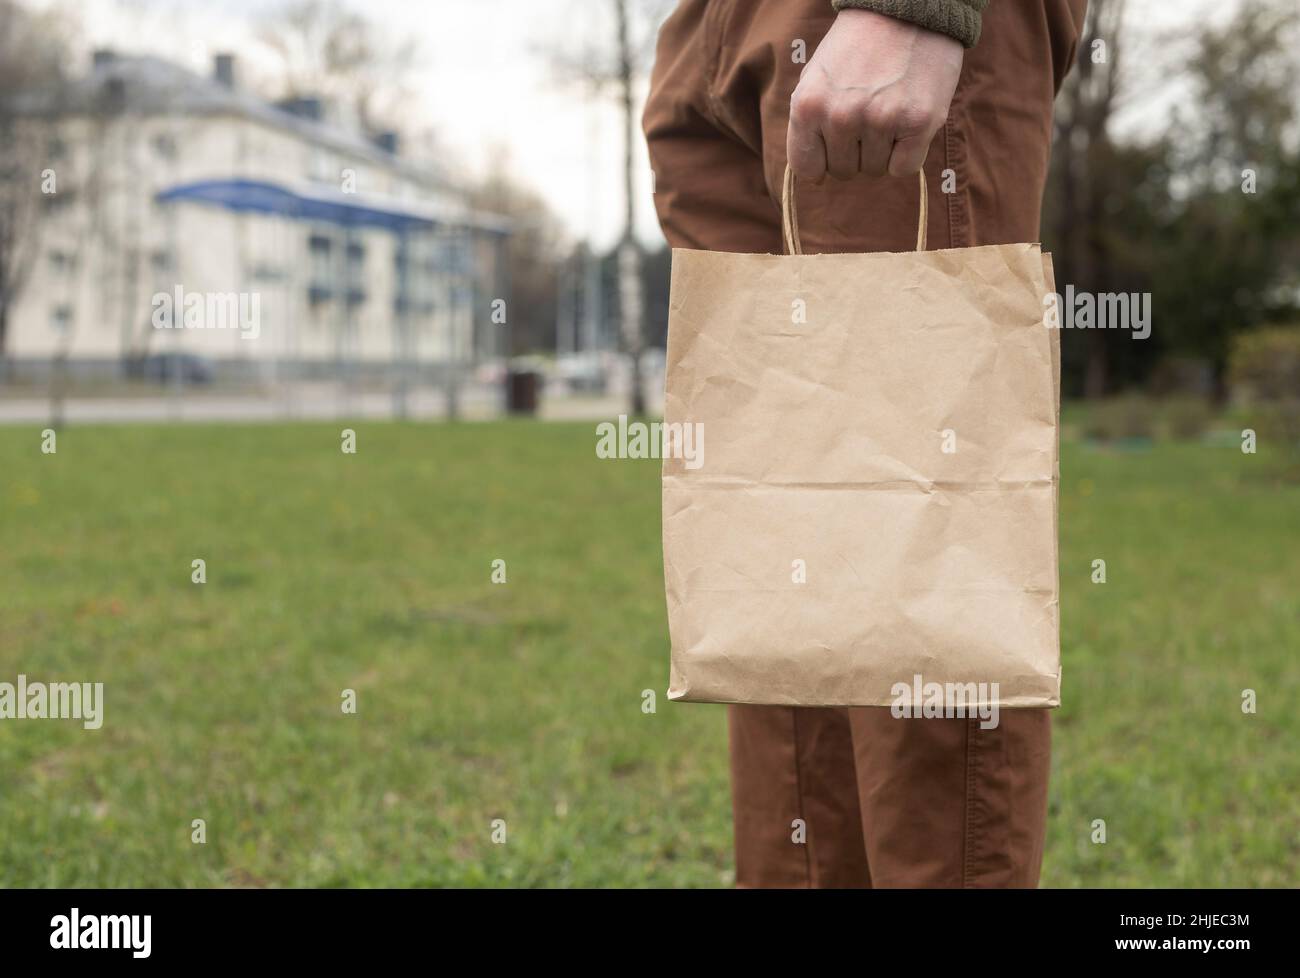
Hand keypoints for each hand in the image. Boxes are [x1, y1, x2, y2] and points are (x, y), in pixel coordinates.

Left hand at [787, 9, 963, 181]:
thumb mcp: (816, 78)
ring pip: (875, 170)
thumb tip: (810, 172)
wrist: (908, 9)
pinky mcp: (918, 123)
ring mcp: (881, 121)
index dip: (821, 163)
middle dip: (854, 152)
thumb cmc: (858, 47)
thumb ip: (808, 123)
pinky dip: (907, 153)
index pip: (806, 169)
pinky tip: (906, 121)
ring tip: (888, 109)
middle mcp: (841, 117)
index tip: (832, 149)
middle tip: (868, 115)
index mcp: (808, 106)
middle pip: (843, 171)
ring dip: (882, 149)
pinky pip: (904, 168)